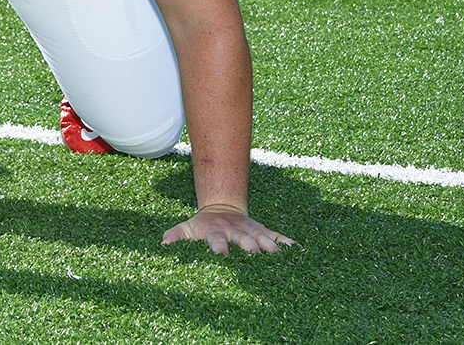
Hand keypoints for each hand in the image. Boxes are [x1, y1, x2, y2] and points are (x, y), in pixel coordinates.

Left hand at [162, 205, 295, 254]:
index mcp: (216, 231)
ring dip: (270, 246)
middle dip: (250, 246)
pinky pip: (277, 236)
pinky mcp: (263, 231)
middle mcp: (235, 230)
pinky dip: (288, 243)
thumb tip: (163, 242)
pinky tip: (300, 251)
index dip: (219, 246)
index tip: (222, 254)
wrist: (222, 207)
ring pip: (262, 237)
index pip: (217, 239)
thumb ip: (176, 234)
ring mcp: (251, 230)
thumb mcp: (187, 227)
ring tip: (280, 255)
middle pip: (243, 239)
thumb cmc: (202, 224)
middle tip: (256, 255)